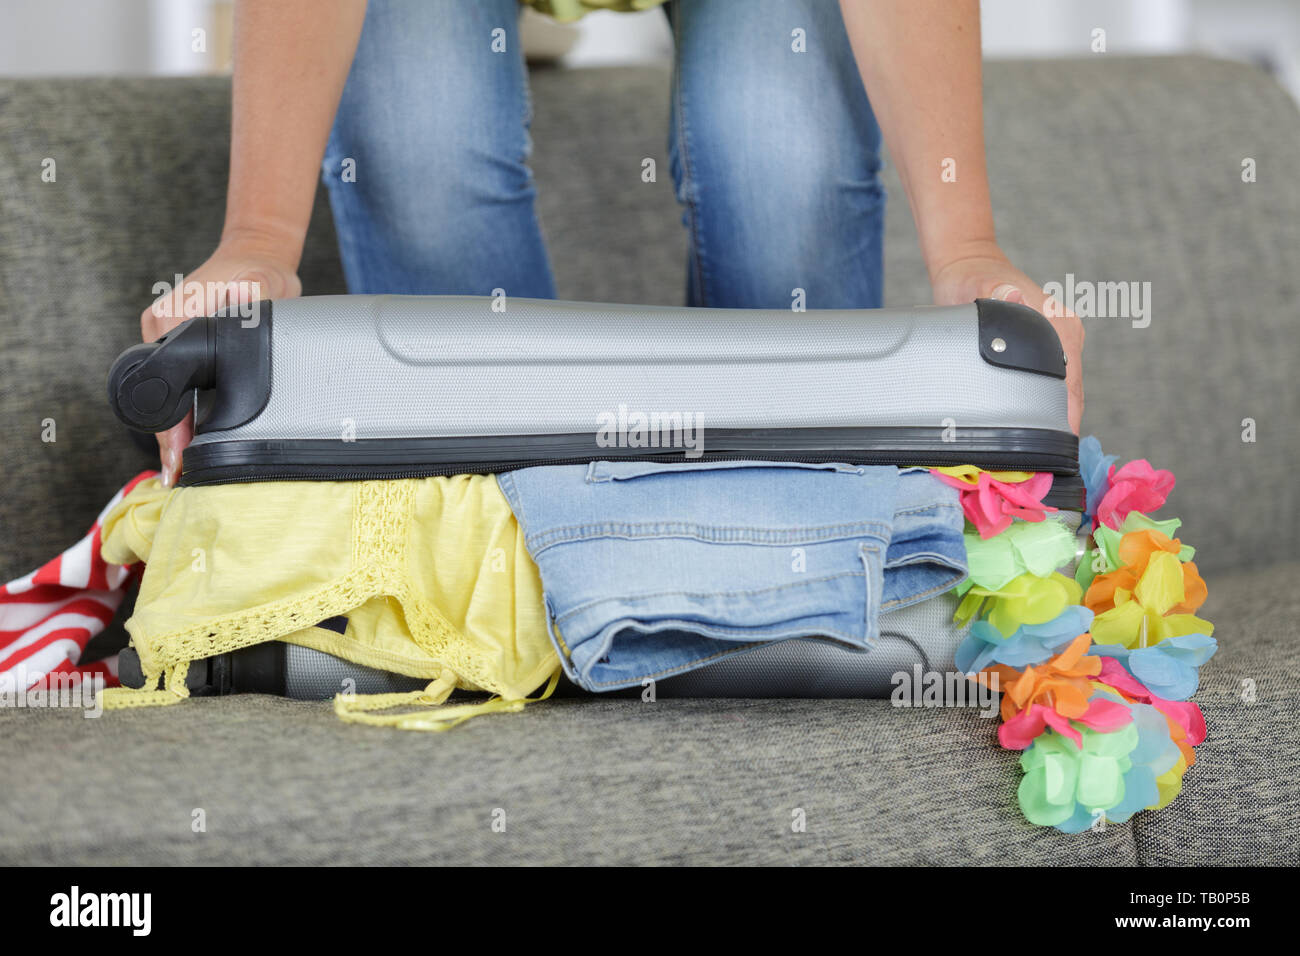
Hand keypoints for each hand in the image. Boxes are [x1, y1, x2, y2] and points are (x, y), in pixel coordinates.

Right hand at [141, 243, 300, 485]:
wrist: (258, 256)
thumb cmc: (260, 271)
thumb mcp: (261, 284)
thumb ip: (250, 298)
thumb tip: (242, 303)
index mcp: (171, 319)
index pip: (163, 384)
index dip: (171, 427)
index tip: (178, 458)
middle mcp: (160, 329)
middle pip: (161, 395)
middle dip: (172, 438)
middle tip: (182, 475)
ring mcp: (167, 338)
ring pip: (170, 394)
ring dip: (180, 429)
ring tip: (188, 467)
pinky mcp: (181, 344)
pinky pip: (181, 385)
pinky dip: (189, 414)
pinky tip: (199, 442)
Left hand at [929, 246, 1083, 433]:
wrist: (969, 266)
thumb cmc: (972, 277)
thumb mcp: (976, 286)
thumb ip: (994, 291)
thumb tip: (1010, 295)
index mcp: (1059, 324)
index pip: (1071, 379)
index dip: (1066, 414)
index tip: (1058, 444)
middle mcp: (1065, 334)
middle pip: (1070, 391)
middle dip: (1059, 423)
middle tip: (1041, 459)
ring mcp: (1057, 343)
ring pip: (1061, 389)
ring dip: (1050, 416)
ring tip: (1035, 451)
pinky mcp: (1044, 349)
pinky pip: (1048, 383)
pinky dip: (1040, 404)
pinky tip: (1026, 427)